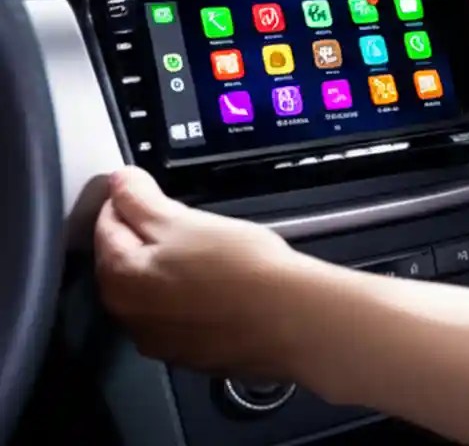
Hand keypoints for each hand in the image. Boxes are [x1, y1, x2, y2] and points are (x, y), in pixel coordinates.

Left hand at [95, 167, 309, 376]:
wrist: (292, 320)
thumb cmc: (240, 267)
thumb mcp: (186, 220)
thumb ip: (141, 200)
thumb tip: (119, 182)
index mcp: (119, 277)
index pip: (106, 224)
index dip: (128, 200)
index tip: (150, 191)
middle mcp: (128, 316)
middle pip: (125, 263)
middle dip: (147, 239)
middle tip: (188, 224)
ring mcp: (159, 341)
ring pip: (152, 293)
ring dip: (168, 273)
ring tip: (210, 257)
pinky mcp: (190, 356)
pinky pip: (179, 320)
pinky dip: (190, 302)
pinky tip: (220, 290)